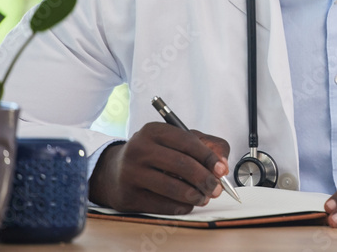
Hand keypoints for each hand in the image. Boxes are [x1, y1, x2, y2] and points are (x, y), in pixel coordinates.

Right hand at [88, 122, 231, 214]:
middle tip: (216, 188)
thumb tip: (222, 165)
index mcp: (153, 130)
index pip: (187, 142)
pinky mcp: (128, 195)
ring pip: (172, 186)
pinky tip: (187, 204)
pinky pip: (160, 204)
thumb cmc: (154, 154)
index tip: (222, 169)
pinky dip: (179, 206)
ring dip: (194, 195)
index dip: (208, 157)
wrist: (114, 171)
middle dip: (204, 178)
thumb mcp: (175, 141)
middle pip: (181, 164)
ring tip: (204, 197)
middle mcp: (139, 148)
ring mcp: (131, 172)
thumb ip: (205, 145)